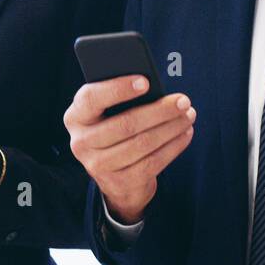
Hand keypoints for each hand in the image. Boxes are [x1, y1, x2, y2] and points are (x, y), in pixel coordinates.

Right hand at [63, 75, 194, 223]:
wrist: (114, 177)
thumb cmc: (114, 129)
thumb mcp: (108, 113)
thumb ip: (121, 100)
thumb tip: (154, 88)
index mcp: (75, 117)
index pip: (91, 99)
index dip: (118, 89)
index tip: (145, 81)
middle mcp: (81, 142)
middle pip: (125, 124)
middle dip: (159, 111)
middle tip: (183, 101)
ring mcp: (98, 166)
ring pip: (142, 143)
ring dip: (171, 128)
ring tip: (188, 115)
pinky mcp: (120, 182)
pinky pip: (153, 162)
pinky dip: (174, 146)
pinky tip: (185, 133)